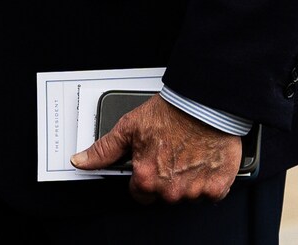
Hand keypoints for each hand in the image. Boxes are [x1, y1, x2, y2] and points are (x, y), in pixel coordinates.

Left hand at [70, 96, 241, 202]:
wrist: (205, 103)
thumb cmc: (171, 112)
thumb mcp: (129, 127)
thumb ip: (104, 150)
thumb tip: (80, 161)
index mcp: (145, 177)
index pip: (138, 193)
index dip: (143, 177)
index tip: (152, 162)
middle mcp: (169, 189)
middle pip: (163, 194)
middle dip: (166, 179)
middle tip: (172, 154)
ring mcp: (194, 191)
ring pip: (187, 194)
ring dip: (188, 180)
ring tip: (189, 153)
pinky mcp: (216, 187)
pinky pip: (211, 193)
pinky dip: (209, 180)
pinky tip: (205, 160)